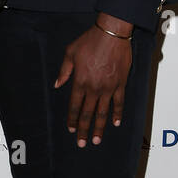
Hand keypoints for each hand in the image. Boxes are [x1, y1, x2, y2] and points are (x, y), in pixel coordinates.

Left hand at [54, 18, 132, 146]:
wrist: (111, 33)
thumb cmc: (90, 41)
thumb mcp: (70, 53)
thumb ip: (64, 71)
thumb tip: (57, 85)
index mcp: (80, 82)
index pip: (74, 106)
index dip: (72, 120)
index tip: (71, 130)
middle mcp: (93, 88)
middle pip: (87, 114)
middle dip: (83, 130)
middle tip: (82, 143)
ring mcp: (108, 87)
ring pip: (102, 112)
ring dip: (99, 127)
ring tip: (97, 140)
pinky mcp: (120, 83)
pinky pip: (119, 102)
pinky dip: (117, 114)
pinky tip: (115, 123)